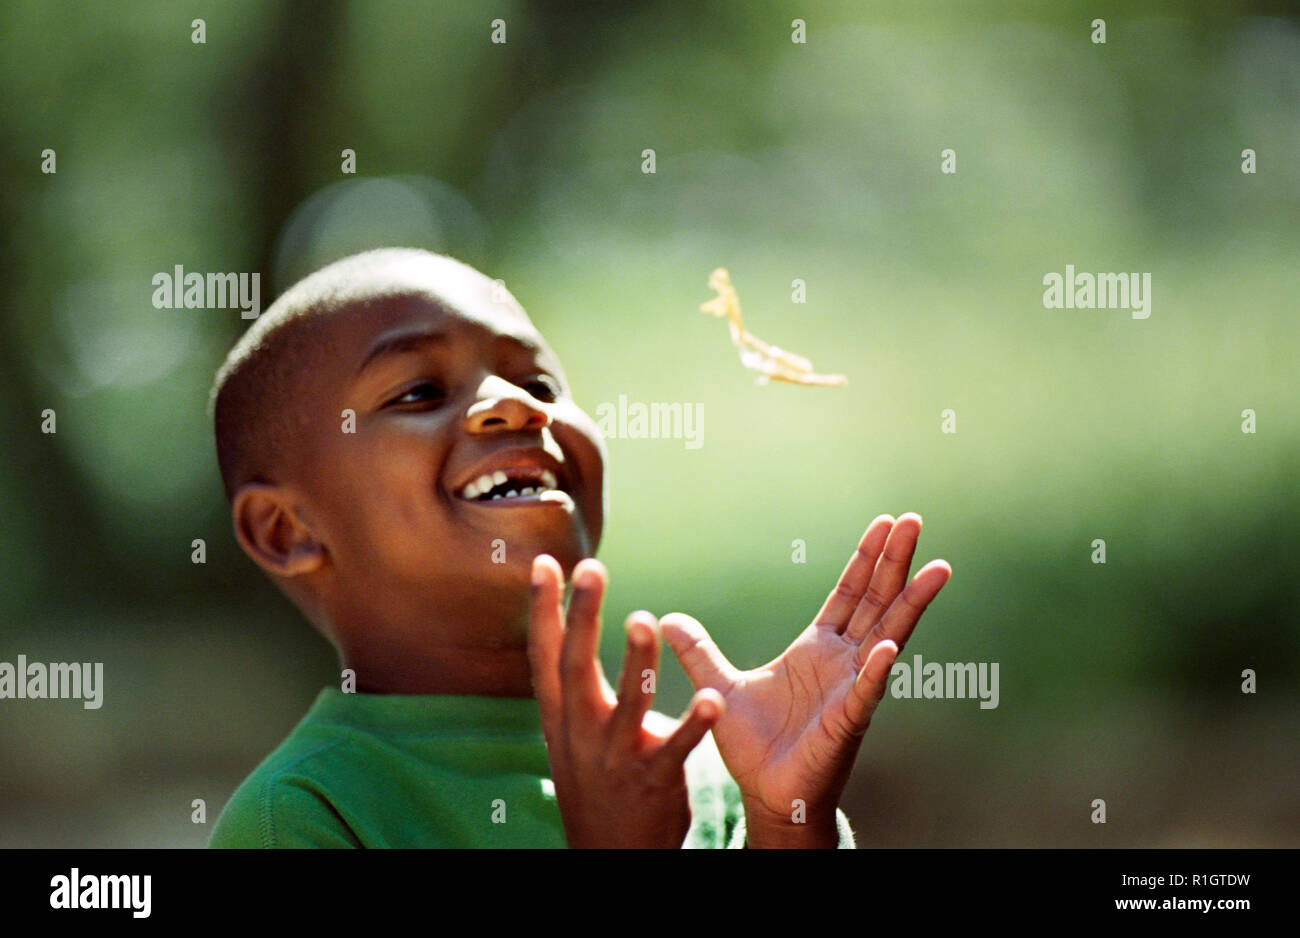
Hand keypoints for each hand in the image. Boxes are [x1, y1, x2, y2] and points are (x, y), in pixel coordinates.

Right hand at [527, 554, 723, 847]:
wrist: (608, 856)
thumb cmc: (596, 781)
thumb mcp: (571, 733)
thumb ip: (573, 684)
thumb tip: (569, 621)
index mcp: (561, 716)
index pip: (545, 654)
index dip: (542, 608)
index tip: (543, 562)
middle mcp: (580, 733)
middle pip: (575, 667)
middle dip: (581, 616)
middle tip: (590, 568)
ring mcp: (615, 759)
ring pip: (625, 707)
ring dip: (635, 664)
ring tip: (644, 621)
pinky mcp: (653, 782)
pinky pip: (676, 750)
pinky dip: (694, 725)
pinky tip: (714, 699)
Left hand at [659, 513, 950, 846]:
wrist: (766, 794)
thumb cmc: (753, 745)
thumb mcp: (719, 686)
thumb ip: (698, 652)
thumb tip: (667, 619)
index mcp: (817, 648)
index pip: (849, 594)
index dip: (866, 559)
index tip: (886, 523)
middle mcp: (843, 661)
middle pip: (876, 601)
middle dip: (894, 561)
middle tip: (915, 520)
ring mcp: (851, 688)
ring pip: (888, 636)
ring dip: (911, 603)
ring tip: (938, 568)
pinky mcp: (846, 721)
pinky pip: (865, 692)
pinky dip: (878, 669)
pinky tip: (893, 646)